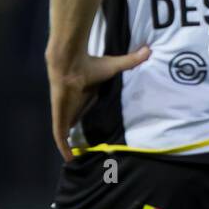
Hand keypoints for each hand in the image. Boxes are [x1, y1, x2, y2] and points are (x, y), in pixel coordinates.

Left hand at [47, 45, 150, 161]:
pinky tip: (69, 159)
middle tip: (89, 149)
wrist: (70, 63)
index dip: (88, 118)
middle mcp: (73, 106)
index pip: (85, 110)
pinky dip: (64, 148)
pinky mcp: (60, 118)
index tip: (96, 129)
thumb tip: (149, 49)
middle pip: (75, 123)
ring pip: (66, 133)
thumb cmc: (90, 65)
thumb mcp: (114, 66)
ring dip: (69, 145)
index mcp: (84, 96)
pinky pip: (60, 137)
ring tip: (79, 159)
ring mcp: (65, 113)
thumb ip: (130, 60)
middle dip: (78, 135)